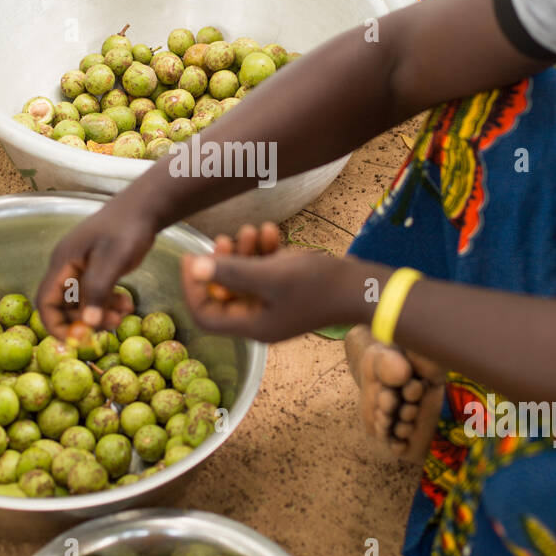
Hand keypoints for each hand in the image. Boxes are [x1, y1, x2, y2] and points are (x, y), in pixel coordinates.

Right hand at [36, 199, 157, 338]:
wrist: (144, 208)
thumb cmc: (126, 229)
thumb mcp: (112, 261)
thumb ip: (98, 292)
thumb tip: (88, 325)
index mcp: (63, 263)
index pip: (45, 301)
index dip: (56, 324)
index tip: (76, 340)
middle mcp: (67, 266)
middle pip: (63, 305)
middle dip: (83, 321)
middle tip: (108, 328)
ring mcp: (82, 267)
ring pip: (82, 302)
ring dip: (99, 313)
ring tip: (123, 315)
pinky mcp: (96, 268)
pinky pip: (96, 294)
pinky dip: (108, 303)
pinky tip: (127, 305)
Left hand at [181, 243, 352, 342]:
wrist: (363, 287)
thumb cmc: (319, 285)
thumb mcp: (271, 275)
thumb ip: (232, 271)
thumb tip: (195, 266)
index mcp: (252, 325)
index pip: (206, 314)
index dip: (193, 288)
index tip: (192, 258)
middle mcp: (260, 318)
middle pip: (224, 293)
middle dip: (222, 263)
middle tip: (225, 239)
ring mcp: (276, 305)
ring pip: (246, 278)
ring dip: (245, 252)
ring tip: (254, 230)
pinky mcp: (289, 290)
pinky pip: (267, 272)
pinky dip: (265, 252)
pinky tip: (272, 231)